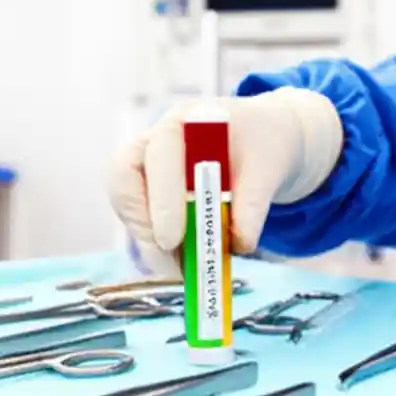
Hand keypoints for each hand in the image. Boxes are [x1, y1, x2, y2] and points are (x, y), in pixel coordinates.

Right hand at [107, 87, 342, 276]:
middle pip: (125, 181)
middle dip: (145, 228)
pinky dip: (158, 248)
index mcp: (186, 122)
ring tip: (183, 273)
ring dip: (150, 245)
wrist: (265, 139)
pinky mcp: (150, 193)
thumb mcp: (270, 167)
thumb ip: (253, 204)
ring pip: (128, 206)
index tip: (173, 239)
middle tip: (173, 267)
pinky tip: (182, 266)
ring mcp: (147, 166)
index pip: (159, 154)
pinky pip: (141, 222)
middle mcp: (156, 140)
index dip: (161, 198)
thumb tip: (238, 245)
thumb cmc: (263, 145)